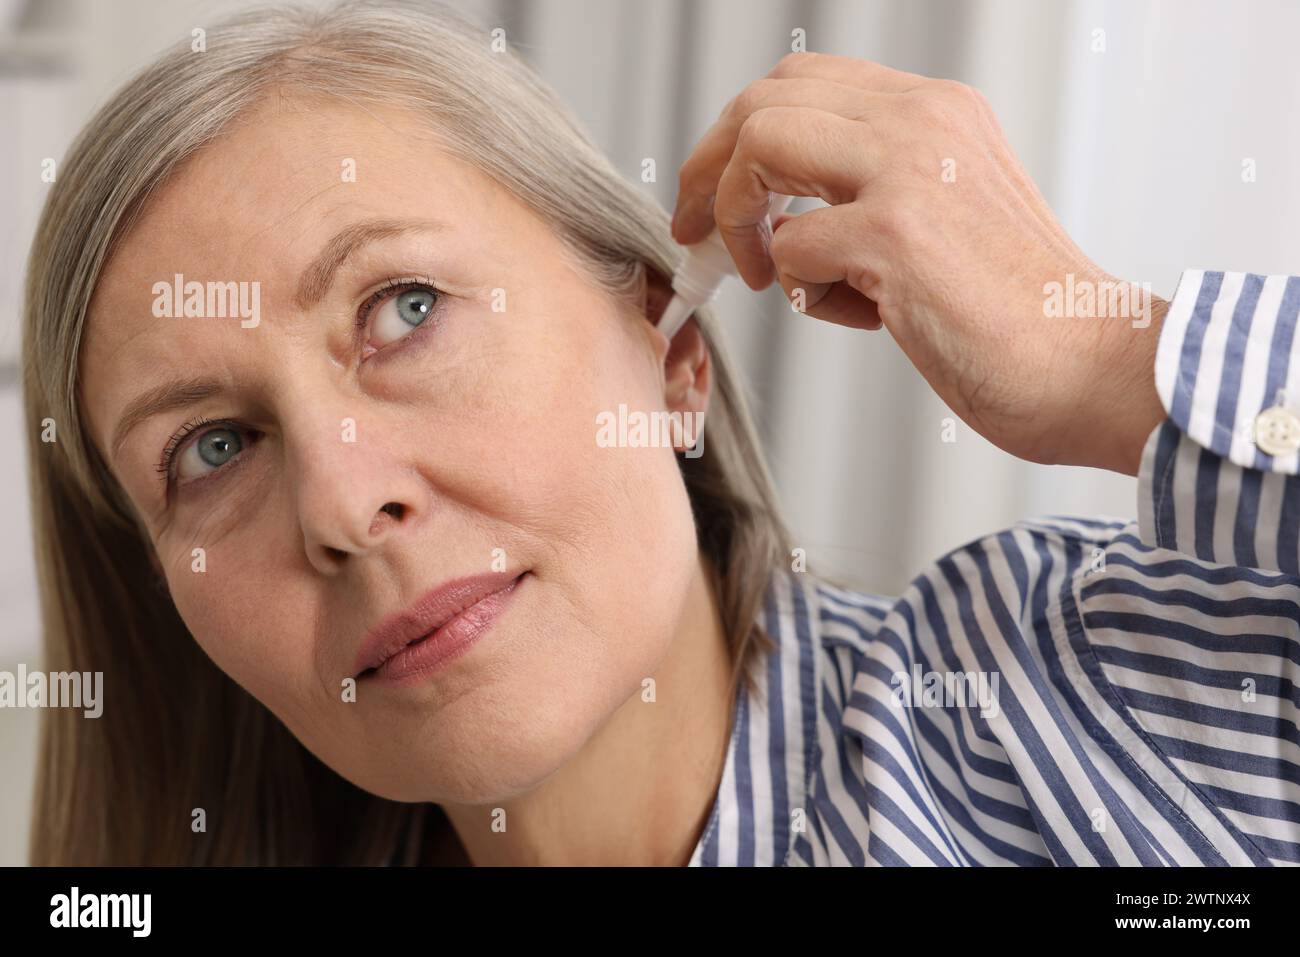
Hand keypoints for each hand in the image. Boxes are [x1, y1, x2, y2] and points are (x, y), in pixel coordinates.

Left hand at [671, 52, 1166, 475]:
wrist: (1092, 367)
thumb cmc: (1019, 317)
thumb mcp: (948, 220)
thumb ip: (873, 194)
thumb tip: (781, 219)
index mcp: (937, 114)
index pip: (804, 85)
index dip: (737, 137)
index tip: (713, 198)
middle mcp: (925, 121)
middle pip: (766, 99)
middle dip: (707, 167)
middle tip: (694, 231)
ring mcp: (912, 169)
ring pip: (761, 145)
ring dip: (739, 220)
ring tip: (772, 277)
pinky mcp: (899, 233)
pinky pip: (793, 246)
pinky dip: (805, 292)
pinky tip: (864, 316)